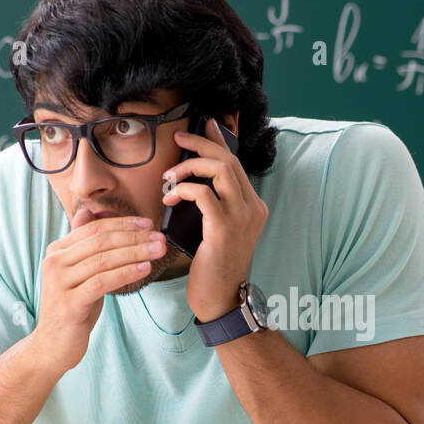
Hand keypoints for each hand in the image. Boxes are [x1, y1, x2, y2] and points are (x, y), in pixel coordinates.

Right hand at [31, 211, 164, 372]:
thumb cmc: (72, 308)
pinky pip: (102, 282)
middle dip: (134, 237)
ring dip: (135, 253)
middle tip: (160, 237)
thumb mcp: (78, 273)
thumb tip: (88, 212)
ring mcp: (59, 282)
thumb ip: (83, 245)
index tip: (148, 224)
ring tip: (158, 250)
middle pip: (100, 241)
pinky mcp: (69, 303)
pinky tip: (144, 269)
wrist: (52, 345)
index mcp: (56, 251)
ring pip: (103, 260)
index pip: (94, 229)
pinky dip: (125, 273)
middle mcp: (54, 262)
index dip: (122, 224)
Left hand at [160, 118, 267, 320]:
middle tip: (179, 140)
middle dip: (200, 145)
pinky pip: (203, 194)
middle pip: (228, 160)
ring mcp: (241, 218)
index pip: (236, 163)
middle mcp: (252, 208)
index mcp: (254, 206)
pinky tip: (171, 198)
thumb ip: (213, 204)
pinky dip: (184, 189)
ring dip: (189, 167)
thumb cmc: (213, 265)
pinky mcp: (224, 229)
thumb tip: (194, 179)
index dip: (219, 141)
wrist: (220, 298)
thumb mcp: (217, 229)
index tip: (204, 125)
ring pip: (218, 170)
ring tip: (170, 177)